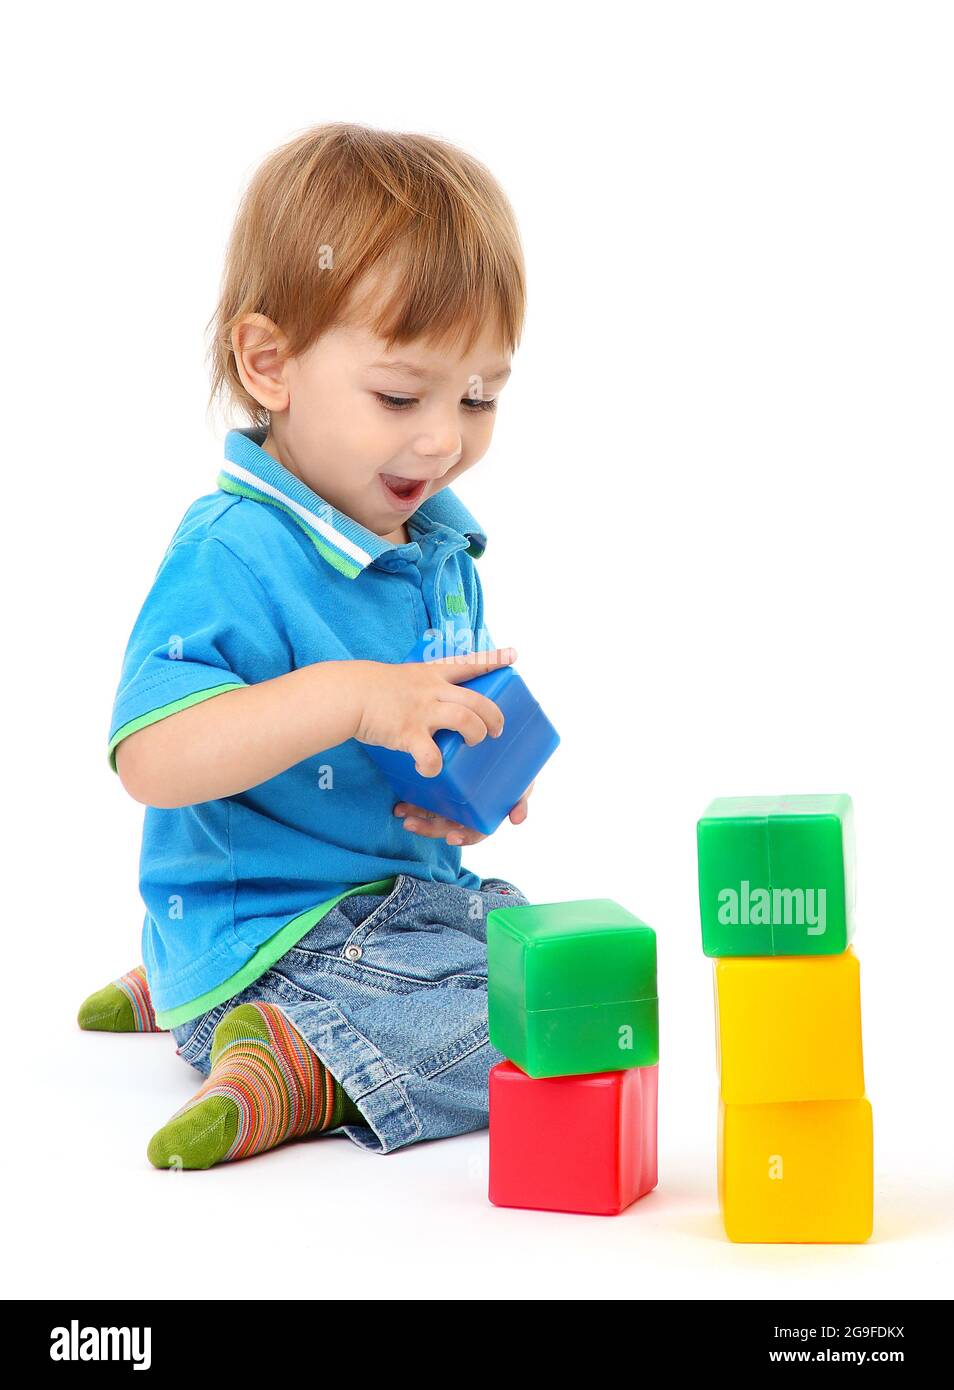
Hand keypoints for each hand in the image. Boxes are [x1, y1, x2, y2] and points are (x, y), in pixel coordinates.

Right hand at [353, 647, 515, 774]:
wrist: (347, 693)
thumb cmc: (371, 688)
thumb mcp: (403, 677)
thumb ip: (421, 687)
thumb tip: (432, 702)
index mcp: (432, 674)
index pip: (468, 663)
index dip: (493, 660)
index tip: (514, 656)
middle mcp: (432, 690)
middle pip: (477, 700)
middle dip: (494, 716)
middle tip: (497, 730)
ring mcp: (422, 711)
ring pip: (465, 721)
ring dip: (475, 734)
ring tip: (473, 743)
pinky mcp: (408, 732)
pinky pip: (430, 754)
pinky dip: (434, 765)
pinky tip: (430, 768)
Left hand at [394, 780, 535, 845]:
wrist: (506, 745)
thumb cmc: (517, 770)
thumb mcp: (523, 784)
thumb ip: (520, 800)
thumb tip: (518, 820)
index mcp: (485, 815)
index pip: (473, 832)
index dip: (463, 837)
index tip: (451, 838)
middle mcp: (468, 811)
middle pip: (448, 825)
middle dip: (428, 827)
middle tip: (410, 822)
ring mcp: (454, 799)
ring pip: (433, 812)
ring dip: (415, 814)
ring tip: (400, 809)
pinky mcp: (443, 783)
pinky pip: (426, 795)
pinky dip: (413, 797)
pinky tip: (400, 794)